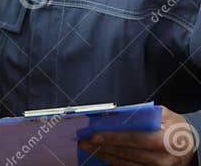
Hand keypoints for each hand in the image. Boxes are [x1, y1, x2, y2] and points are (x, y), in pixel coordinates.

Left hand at [79, 106, 197, 164]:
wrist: (192, 146)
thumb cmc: (177, 129)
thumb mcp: (165, 115)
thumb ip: (143, 113)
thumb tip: (118, 113)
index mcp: (162, 141)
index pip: (132, 139)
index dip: (111, 138)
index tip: (94, 136)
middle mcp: (160, 159)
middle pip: (125, 153)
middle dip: (102, 148)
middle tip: (84, 143)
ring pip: (125, 163)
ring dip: (105, 156)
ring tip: (90, 148)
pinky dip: (116, 163)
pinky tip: (105, 156)